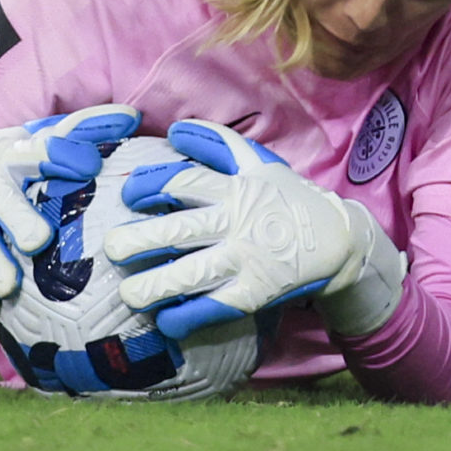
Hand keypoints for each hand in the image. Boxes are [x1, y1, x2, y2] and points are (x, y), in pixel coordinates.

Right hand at [0, 105, 139, 311]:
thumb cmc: (12, 158)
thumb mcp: (39, 139)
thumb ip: (83, 130)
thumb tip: (131, 117)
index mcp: (15, 154)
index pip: (39, 151)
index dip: (64, 156)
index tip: (90, 167)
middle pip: (1, 198)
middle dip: (17, 218)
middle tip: (39, 241)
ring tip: (7, 286)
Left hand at [103, 120, 406, 341]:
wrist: (338, 241)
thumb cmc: (288, 199)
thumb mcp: (259, 164)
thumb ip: (218, 145)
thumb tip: (176, 130)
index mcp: (235, 188)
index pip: (184, 181)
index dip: (150, 186)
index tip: (128, 195)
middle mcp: (237, 223)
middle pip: (179, 230)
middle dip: (139, 240)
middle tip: (112, 248)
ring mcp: (246, 260)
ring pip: (192, 274)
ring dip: (155, 285)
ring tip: (130, 294)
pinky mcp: (255, 294)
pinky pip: (214, 308)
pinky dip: (187, 316)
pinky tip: (166, 320)